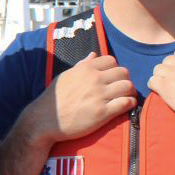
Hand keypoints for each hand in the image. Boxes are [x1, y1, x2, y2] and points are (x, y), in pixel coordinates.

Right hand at [22, 54, 136, 143]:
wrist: (44, 120)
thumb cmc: (54, 99)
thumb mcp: (65, 76)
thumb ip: (82, 65)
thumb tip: (94, 54)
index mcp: (86, 69)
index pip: (112, 60)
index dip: (114, 69)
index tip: (111, 79)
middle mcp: (94, 79)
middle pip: (123, 72)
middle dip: (124, 80)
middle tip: (121, 89)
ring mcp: (99, 96)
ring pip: (128, 86)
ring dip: (129, 92)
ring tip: (125, 98)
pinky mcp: (102, 113)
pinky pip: (126, 103)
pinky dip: (130, 104)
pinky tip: (125, 107)